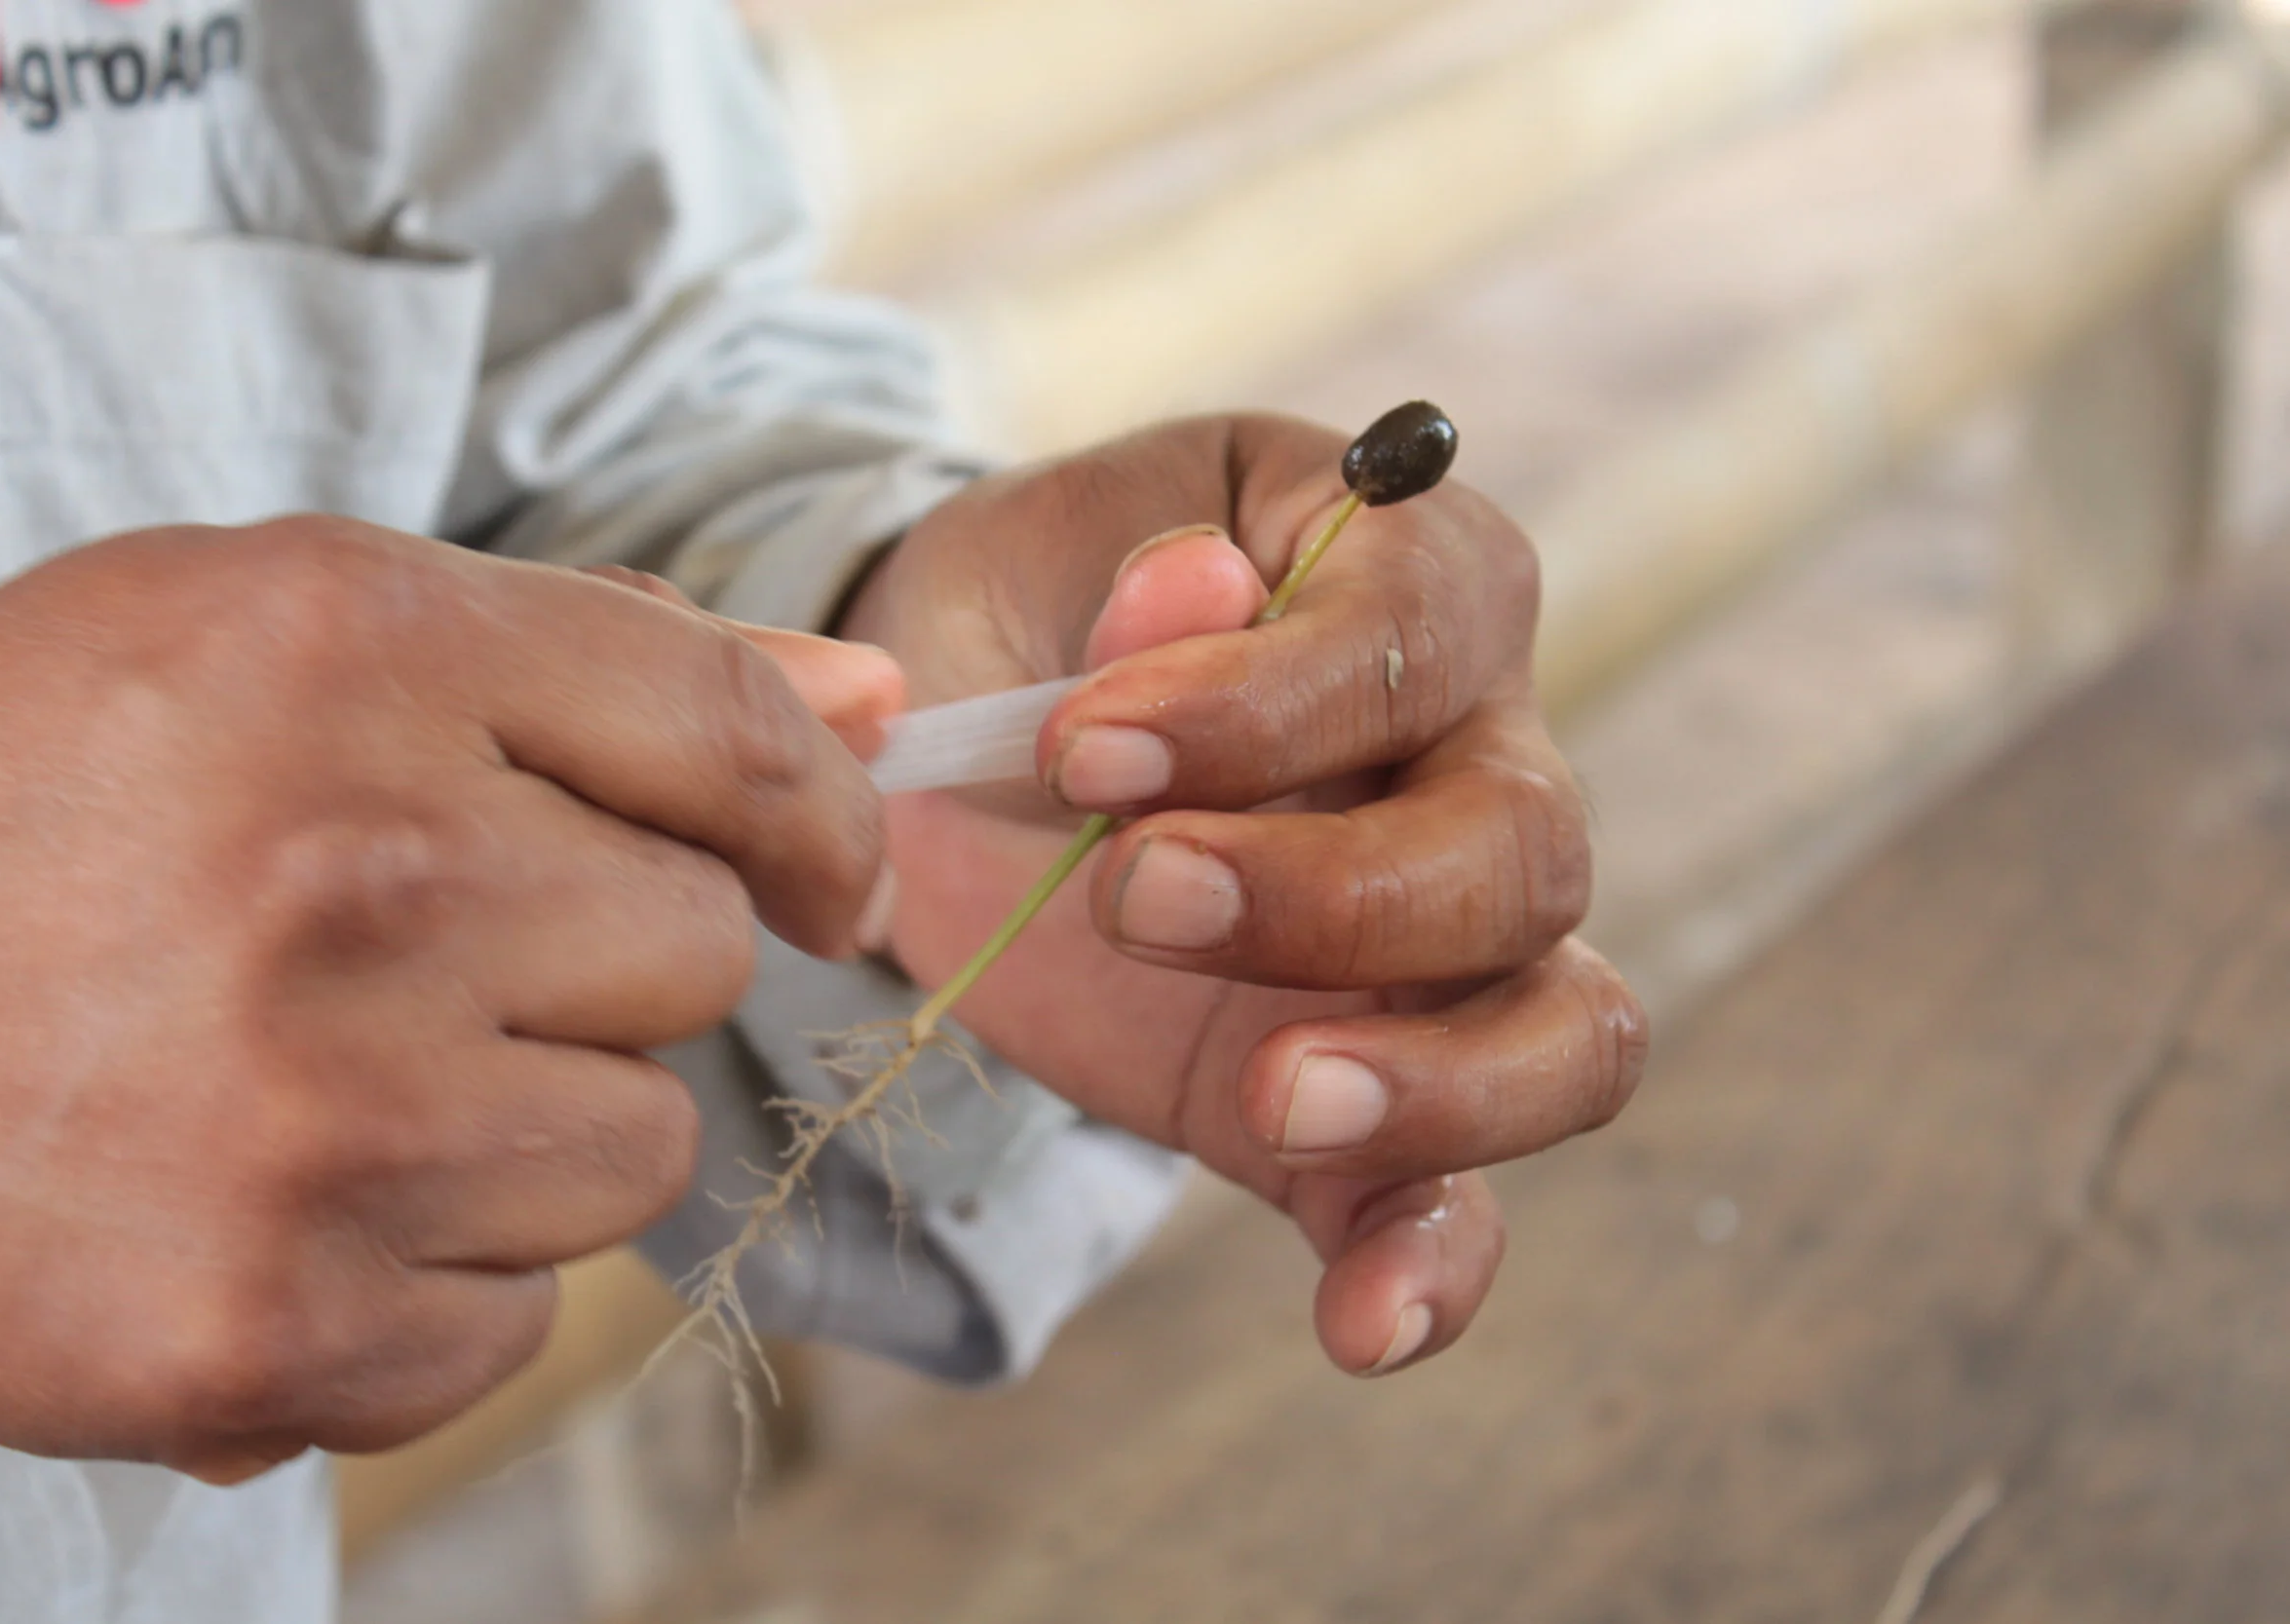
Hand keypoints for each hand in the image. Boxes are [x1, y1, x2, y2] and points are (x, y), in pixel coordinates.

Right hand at [0, 519, 895, 1477]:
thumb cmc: (22, 806)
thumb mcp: (270, 636)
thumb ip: (589, 653)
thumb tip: (867, 701)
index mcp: (357, 654)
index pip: (734, 733)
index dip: (820, 816)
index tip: (821, 874)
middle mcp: (362, 876)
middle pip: (695, 956)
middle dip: (596, 966)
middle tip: (410, 960)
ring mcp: (325, 1119)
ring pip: (633, 1152)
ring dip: (527, 1133)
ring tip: (329, 1087)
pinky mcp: (276, 1325)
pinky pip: (517, 1325)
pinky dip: (430, 1286)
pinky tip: (279, 1208)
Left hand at [845, 414, 1646, 1378]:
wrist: (965, 761)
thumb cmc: (1027, 625)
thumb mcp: (1037, 560)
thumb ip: (1116, 568)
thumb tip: (1198, 578)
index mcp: (1412, 583)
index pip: (1426, 632)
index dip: (1268, 697)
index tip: (1079, 745)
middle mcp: (1479, 764)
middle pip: (1523, 849)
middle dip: (1335, 891)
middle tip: (1133, 898)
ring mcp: (1450, 952)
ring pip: (1565, 1030)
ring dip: (1431, 1082)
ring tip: (1269, 1099)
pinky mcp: (1369, 1104)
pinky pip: (1460, 1200)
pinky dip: (1429, 1268)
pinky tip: (1361, 1329)